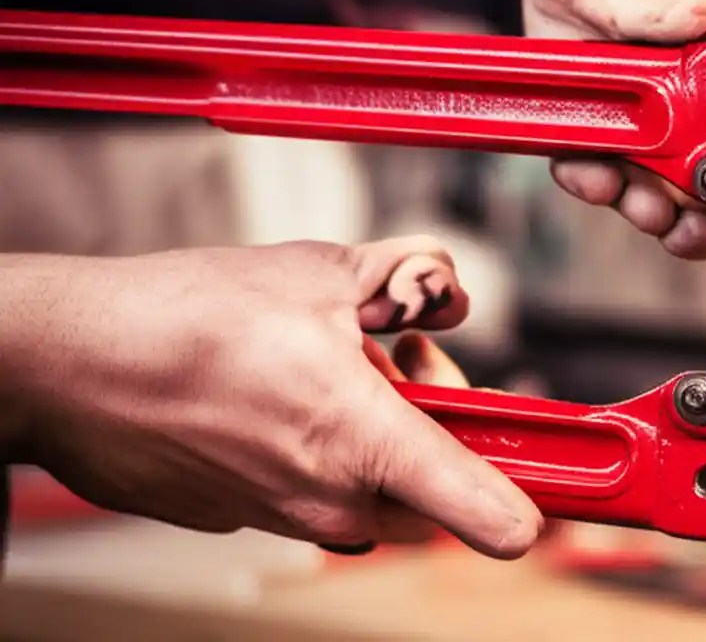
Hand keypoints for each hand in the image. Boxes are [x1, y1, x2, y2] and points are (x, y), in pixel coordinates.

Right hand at [0, 238, 542, 557]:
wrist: (69, 364)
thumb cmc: (183, 319)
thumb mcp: (323, 268)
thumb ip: (415, 278)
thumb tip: (450, 296)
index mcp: (368, 443)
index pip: (493, 516)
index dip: (537, 502)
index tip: (554, 487)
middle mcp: (333, 500)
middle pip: (439, 494)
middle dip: (440, 433)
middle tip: (400, 364)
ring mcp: (285, 518)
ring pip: (377, 494)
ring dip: (378, 438)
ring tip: (329, 366)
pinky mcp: (246, 519)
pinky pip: (314, 493)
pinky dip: (320, 450)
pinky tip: (278, 393)